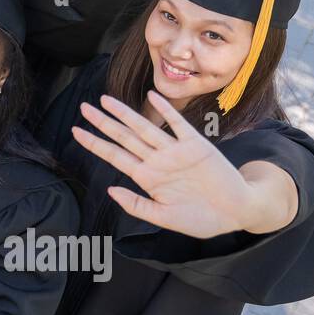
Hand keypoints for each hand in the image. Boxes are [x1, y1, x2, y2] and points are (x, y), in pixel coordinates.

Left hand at [72, 91, 268, 237]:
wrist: (237, 211)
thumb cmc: (202, 218)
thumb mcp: (165, 218)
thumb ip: (137, 206)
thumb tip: (110, 191)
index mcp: (147, 178)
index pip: (115, 156)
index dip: (95, 143)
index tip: (76, 132)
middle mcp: (157, 161)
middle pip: (124, 137)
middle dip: (103, 123)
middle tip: (83, 108)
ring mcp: (175, 151)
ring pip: (145, 128)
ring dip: (125, 113)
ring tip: (105, 100)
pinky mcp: (197, 145)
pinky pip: (178, 124)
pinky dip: (166, 110)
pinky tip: (152, 95)